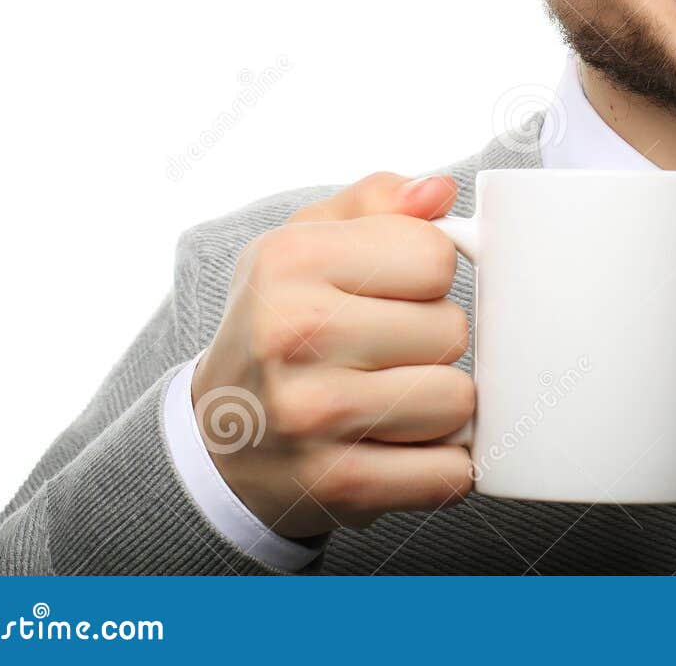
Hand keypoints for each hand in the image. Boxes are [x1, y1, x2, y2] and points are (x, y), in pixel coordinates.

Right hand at [191, 171, 473, 537]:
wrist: (217, 438)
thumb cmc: (281, 322)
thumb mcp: (307, 242)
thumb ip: (379, 202)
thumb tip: (439, 191)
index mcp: (291, 261)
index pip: (436, 255)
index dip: (428, 274)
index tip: (394, 290)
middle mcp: (295, 334)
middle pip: (453, 330)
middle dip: (433, 340)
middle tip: (385, 351)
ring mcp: (314, 415)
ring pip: (458, 401)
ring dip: (440, 405)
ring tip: (392, 397)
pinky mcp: (337, 484)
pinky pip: (448, 473)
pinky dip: (441, 465)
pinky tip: (400, 447)